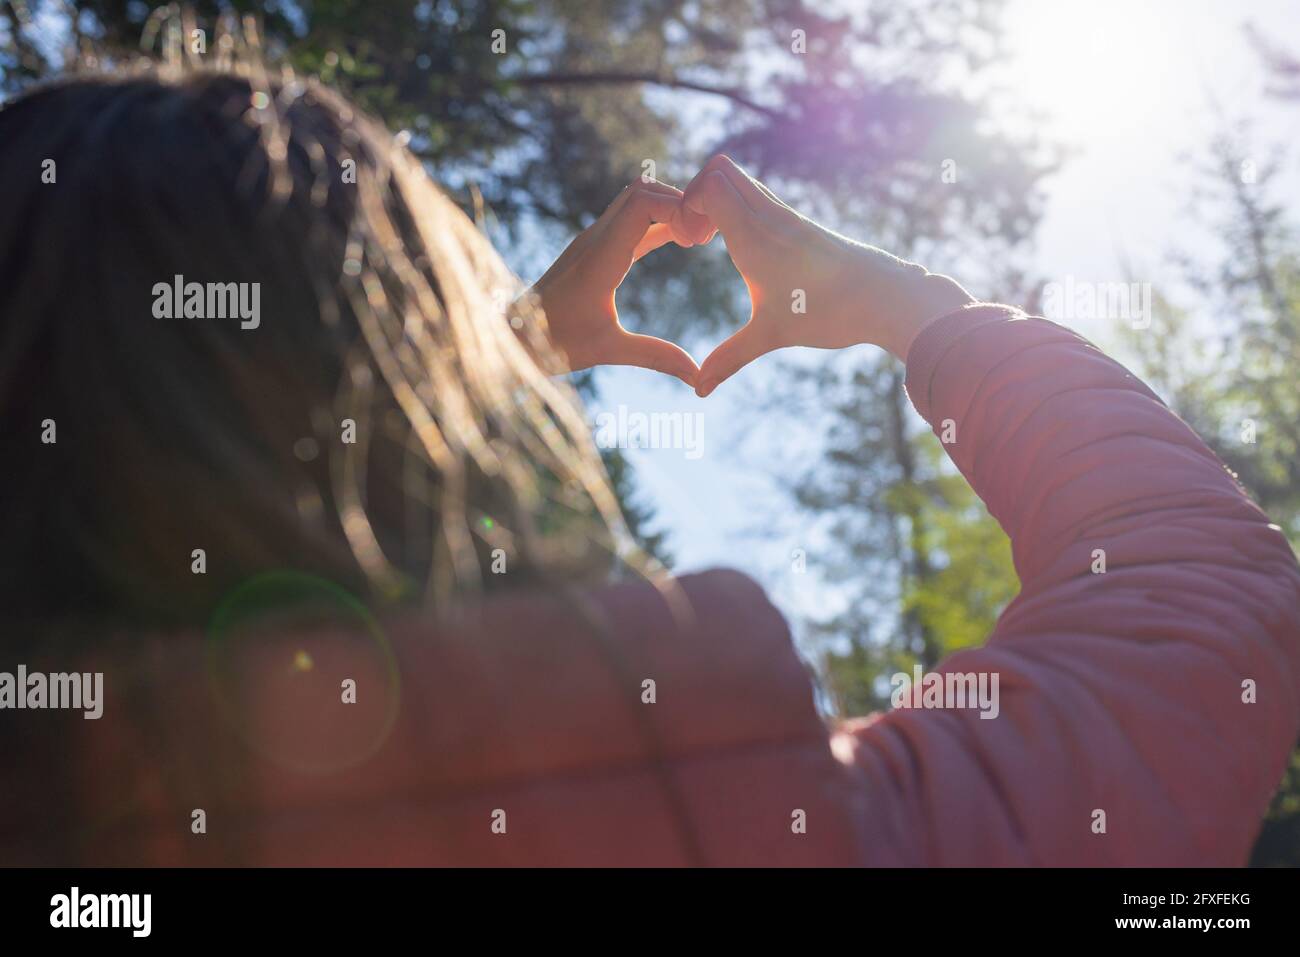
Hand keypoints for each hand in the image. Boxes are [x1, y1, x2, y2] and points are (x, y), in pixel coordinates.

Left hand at [531, 179, 699, 386]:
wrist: (514, 336)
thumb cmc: (556, 344)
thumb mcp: (608, 351)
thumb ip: (656, 357)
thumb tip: (697, 377)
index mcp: (600, 258)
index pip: (643, 203)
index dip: (678, 209)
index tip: (701, 238)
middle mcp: (595, 239)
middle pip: (643, 190)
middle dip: (680, 202)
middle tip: (706, 233)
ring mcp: (592, 239)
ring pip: (635, 199)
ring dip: (668, 208)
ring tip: (697, 236)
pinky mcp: (592, 247)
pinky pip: (629, 219)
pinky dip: (656, 221)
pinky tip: (679, 239)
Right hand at [677, 156, 974, 395]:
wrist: (887, 296)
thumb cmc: (829, 312)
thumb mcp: (772, 336)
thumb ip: (729, 358)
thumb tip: (698, 391)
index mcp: (755, 235)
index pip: (708, 184)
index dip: (685, 203)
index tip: (687, 240)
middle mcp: (769, 216)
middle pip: (721, 169)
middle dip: (694, 194)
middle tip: (693, 236)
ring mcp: (787, 216)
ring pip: (742, 180)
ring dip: (718, 201)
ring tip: (711, 242)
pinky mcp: (801, 224)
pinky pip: (760, 197)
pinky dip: (740, 209)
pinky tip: (744, 250)